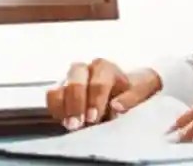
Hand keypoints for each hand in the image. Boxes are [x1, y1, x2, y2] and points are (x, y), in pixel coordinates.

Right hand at [45, 59, 162, 130]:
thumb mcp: (141, 92)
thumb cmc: (131, 91)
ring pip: (60, 86)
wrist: (121, 92)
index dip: (96, 99)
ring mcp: (70, 79)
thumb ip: (132, 98)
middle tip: (79, 124)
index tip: (94, 117)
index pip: (98, 80)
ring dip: (64, 108)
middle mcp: (85, 70)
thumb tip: (117, 107)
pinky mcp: (60, 90)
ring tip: (70, 125)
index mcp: (105, 68)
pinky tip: (64, 121)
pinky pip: (51, 96)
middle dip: (77, 103)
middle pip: (76, 79)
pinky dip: (55, 109)